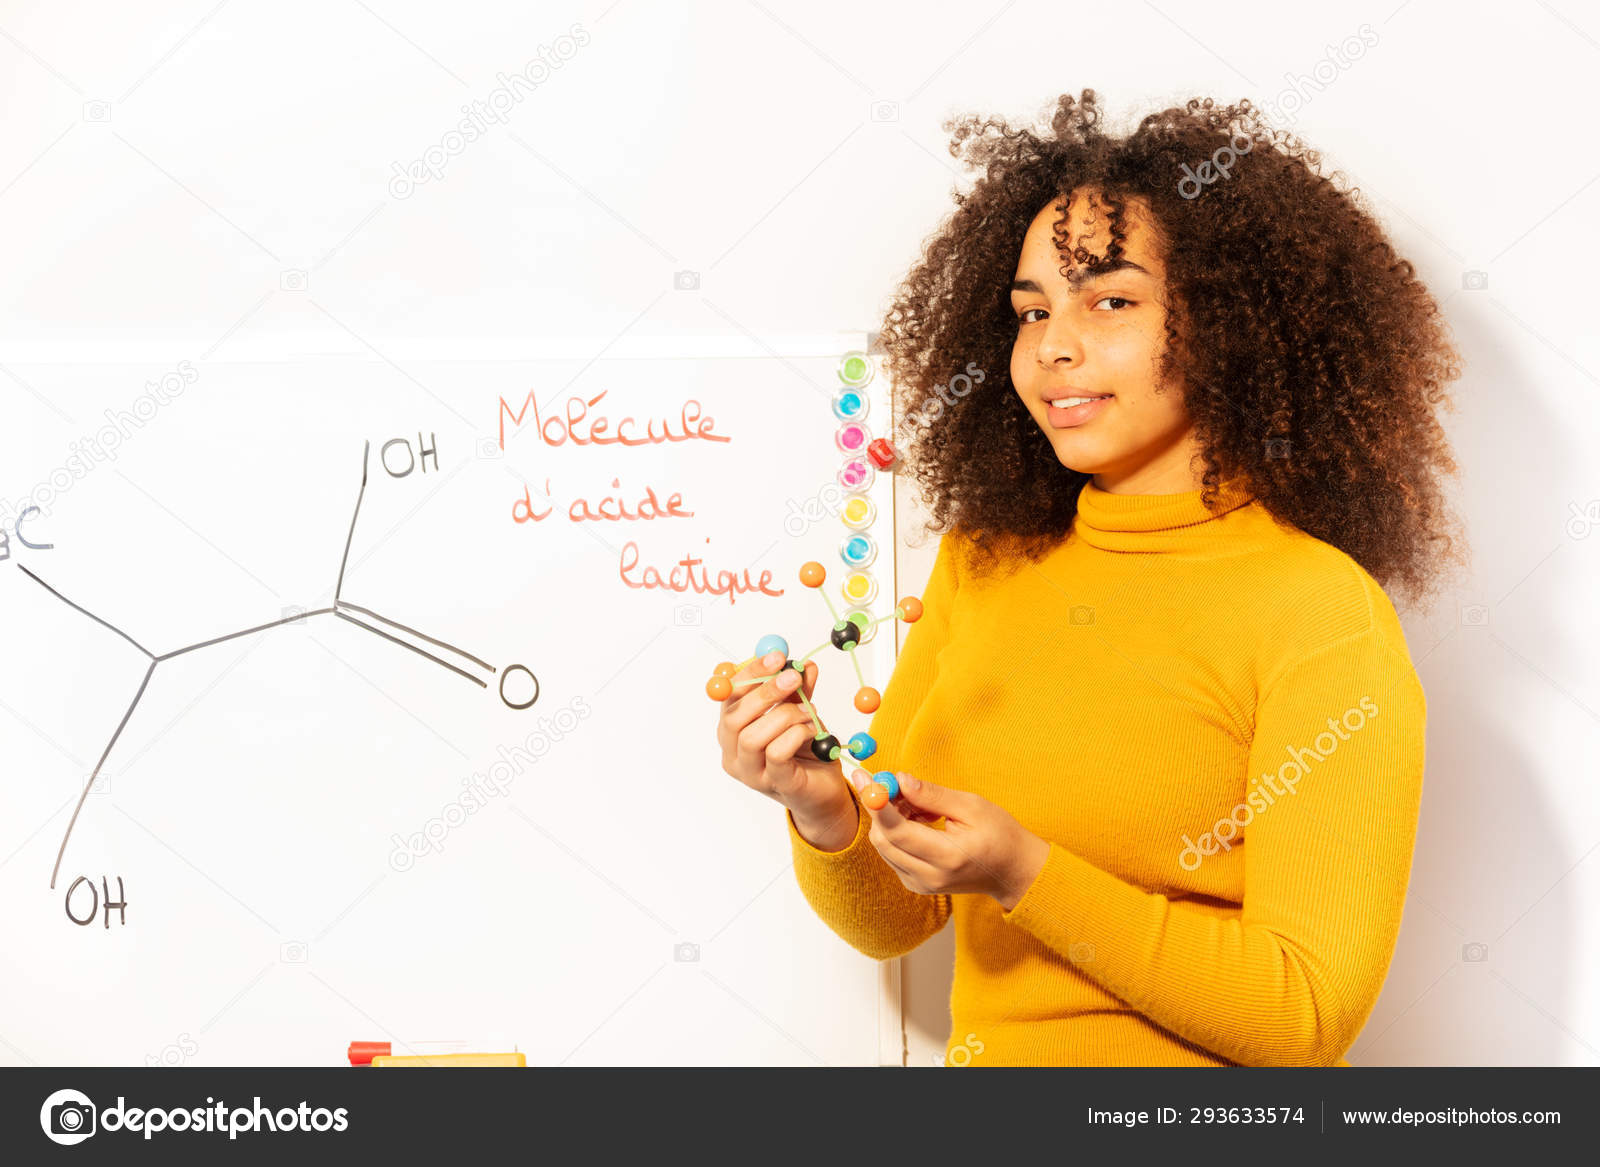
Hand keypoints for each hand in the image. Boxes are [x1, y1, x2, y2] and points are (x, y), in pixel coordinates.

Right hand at [716, 651, 849, 823]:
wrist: (823, 790)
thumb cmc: (803, 751)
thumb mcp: (799, 712)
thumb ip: (799, 691)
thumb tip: (804, 666)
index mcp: (731, 728)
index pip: (730, 695)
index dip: (751, 673)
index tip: (777, 657)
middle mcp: (732, 752)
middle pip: (734, 717)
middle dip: (765, 692)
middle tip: (793, 678)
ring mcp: (750, 773)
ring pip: (753, 737)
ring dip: (786, 716)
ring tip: (810, 712)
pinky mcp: (773, 784)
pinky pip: (776, 754)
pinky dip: (796, 734)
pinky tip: (812, 730)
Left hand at [851, 770, 1050, 911]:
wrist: (1013, 871)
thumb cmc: (1000, 835)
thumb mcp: (972, 806)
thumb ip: (932, 795)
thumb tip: (899, 780)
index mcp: (947, 857)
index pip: (897, 831)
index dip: (876, 802)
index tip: (863, 777)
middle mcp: (929, 877)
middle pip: (883, 839)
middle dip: (882, 806)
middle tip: (896, 784)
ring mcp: (921, 885)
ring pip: (884, 846)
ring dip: (890, 819)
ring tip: (920, 805)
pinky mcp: (916, 885)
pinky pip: (892, 854)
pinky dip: (897, 832)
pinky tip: (920, 821)